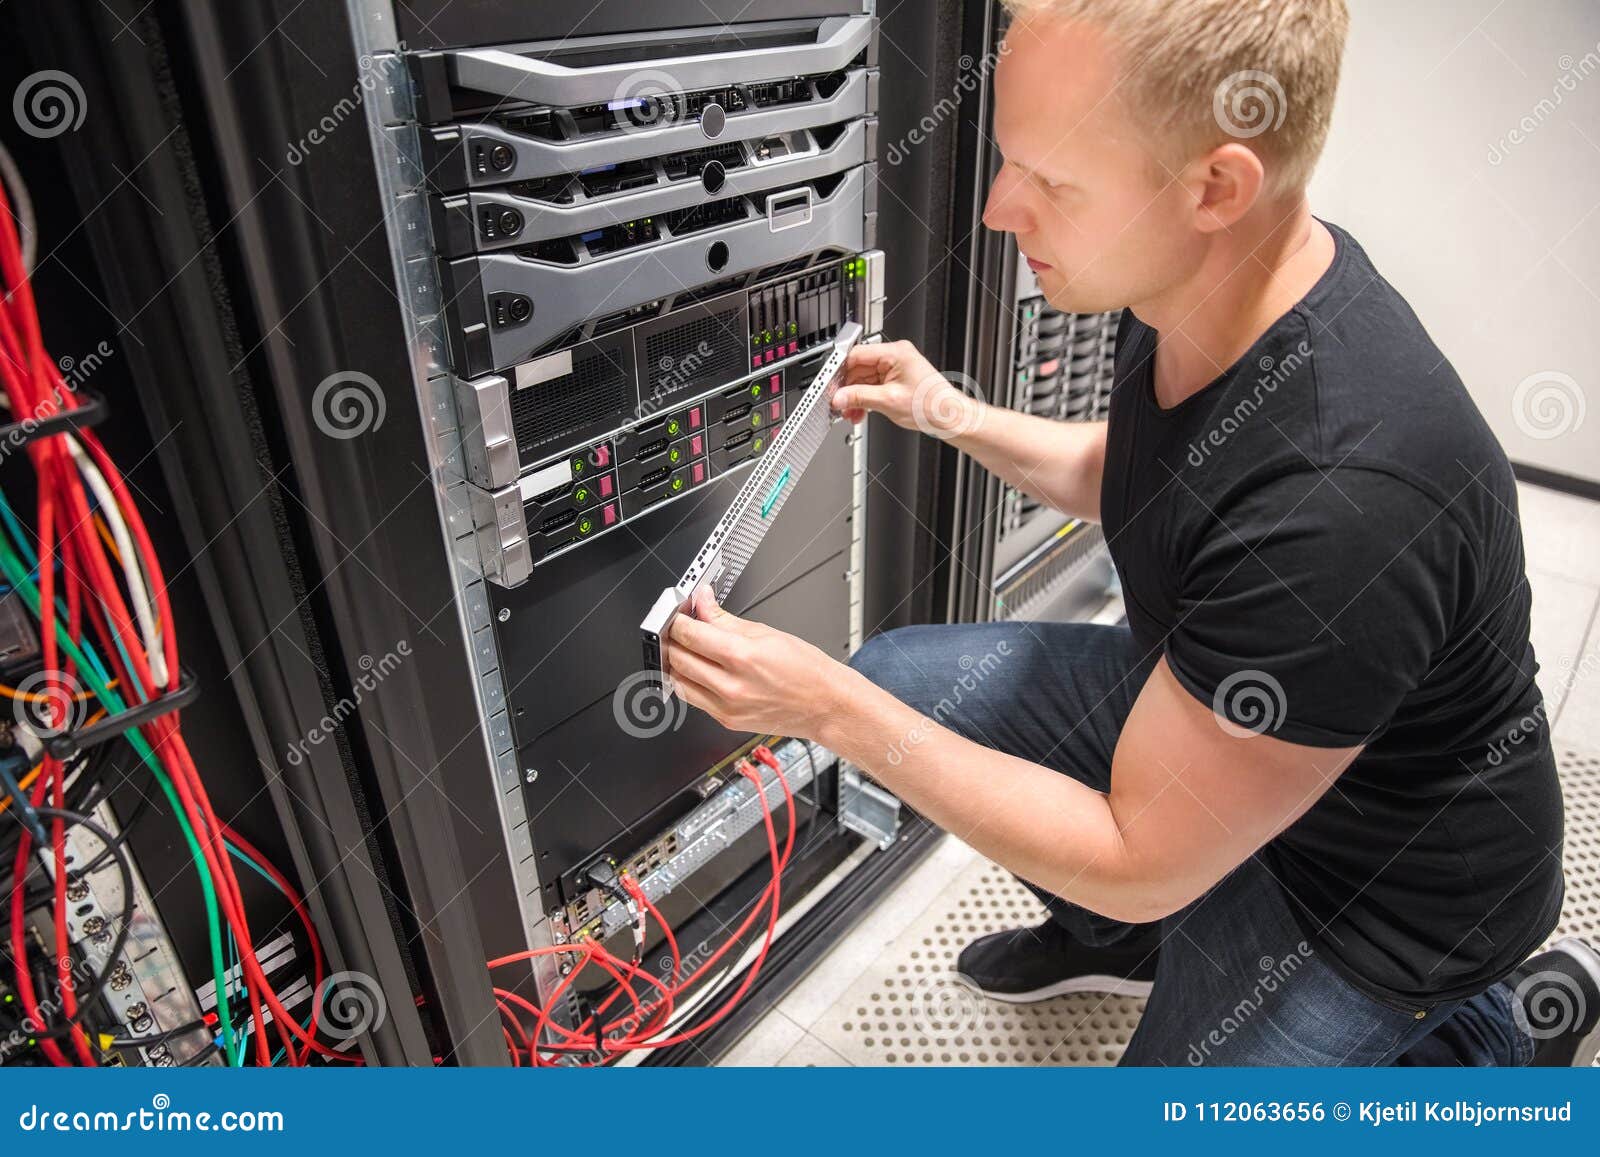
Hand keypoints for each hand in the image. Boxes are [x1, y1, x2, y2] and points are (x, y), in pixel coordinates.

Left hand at [665, 586, 855, 739]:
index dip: (677, 620)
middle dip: (673, 639)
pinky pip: (693, 699)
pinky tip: (699, 670)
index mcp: (742, 657)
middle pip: (679, 658)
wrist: (825, 705)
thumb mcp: (766, 633)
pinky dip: (689, 682)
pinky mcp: (726, 720)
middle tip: (680, 627)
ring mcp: (727, 707)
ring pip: (679, 681)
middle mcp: (731, 686)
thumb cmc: (806, 670)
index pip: (690, 634)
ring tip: (688, 649)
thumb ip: (724, 618)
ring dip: (677, 662)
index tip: (678, 613)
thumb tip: (703, 602)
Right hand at [831, 339, 983, 438]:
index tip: (830, 386)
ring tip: (850, 413)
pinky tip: (860, 412)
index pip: (856, 355)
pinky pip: (873, 387)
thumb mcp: (888, 402)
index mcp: (895, 352)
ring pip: (864, 380)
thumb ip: (859, 398)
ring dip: (855, 397)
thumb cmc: (932, 405)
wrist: (950, 418)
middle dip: (847, 389)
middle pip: (858, 368)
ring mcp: (896, 368)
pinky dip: (865, 400)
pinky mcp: (896, 380)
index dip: (840, 372)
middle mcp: (895, 356)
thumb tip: (839, 397)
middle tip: (839, 404)